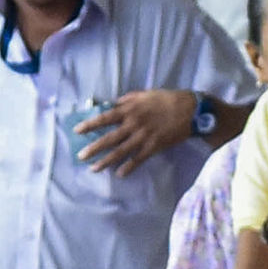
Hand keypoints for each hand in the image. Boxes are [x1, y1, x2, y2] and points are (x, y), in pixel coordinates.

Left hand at [75, 88, 201, 175]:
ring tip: (94, 169)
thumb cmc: (167, 99)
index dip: (89, 124)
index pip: (104, 118)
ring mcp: (143, 136)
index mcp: (129, 109)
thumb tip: (113, 104)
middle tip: (80, 156)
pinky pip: (138, 159)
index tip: (76, 130)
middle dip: (93, 148)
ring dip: (106, 161)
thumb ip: (128, 99)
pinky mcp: (154, 146)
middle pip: (109, 138)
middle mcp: (133, 124)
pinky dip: (128, 167)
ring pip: (120, 151)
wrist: (190, 110)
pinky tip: (119, 174)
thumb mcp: (145, 94)